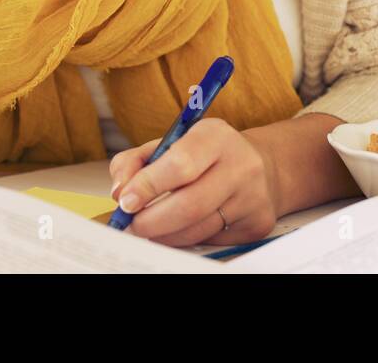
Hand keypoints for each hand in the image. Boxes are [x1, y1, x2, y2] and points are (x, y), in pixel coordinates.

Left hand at [108, 118, 282, 247]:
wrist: (259, 166)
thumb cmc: (205, 154)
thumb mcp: (171, 143)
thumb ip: (135, 161)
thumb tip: (119, 191)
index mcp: (216, 136)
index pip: (180, 164)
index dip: (147, 186)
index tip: (125, 202)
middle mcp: (241, 164)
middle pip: (189, 205)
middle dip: (152, 221)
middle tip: (133, 225)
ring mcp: (253, 196)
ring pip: (198, 229)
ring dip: (166, 235)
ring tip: (152, 228)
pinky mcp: (258, 223)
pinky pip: (211, 241)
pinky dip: (187, 239)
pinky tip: (181, 229)